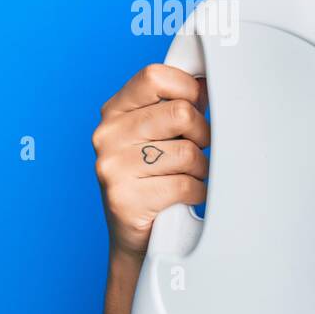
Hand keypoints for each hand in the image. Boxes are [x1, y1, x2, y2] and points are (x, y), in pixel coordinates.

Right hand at [92, 63, 210, 258]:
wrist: (137, 238)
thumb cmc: (156, 179)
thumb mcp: (160, 135)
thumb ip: (177, 105)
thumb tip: (207, 80)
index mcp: (115, 111)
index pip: (155, 76)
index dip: (188, 89)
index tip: (198, 107)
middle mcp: (107, 135)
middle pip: (181, 113)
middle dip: (202, 135)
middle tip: (196, 151)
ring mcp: (112, 167)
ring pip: (187, 152)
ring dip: (200, 169)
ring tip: (187, 177)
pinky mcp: (124, 198)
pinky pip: (185, 185)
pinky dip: (196, 193)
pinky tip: (184, 197)